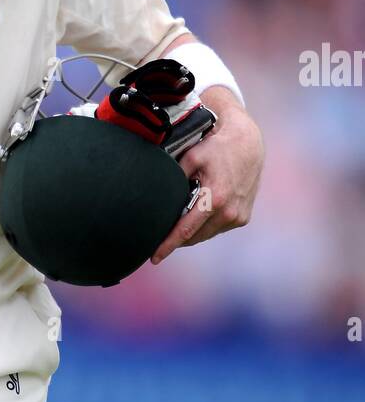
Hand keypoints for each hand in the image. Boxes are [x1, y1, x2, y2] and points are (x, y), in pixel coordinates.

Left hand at [151, 88, 263, 264]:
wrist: (248, 143)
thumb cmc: (217, 148)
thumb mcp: (191, 158)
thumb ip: (174, 178)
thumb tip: (156, 197)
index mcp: (216, 200)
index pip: (186, 230)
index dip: (168, 246)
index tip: (155, 258)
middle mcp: (229, 213)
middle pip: (195, 237)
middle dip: (176, 240)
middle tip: (158, 239)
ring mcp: (238, 217)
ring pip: (206, 234)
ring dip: (191, 233)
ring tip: (175, 227)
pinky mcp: (243, 217)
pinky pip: (218, 229)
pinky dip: (205, 227)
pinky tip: (195, 218)